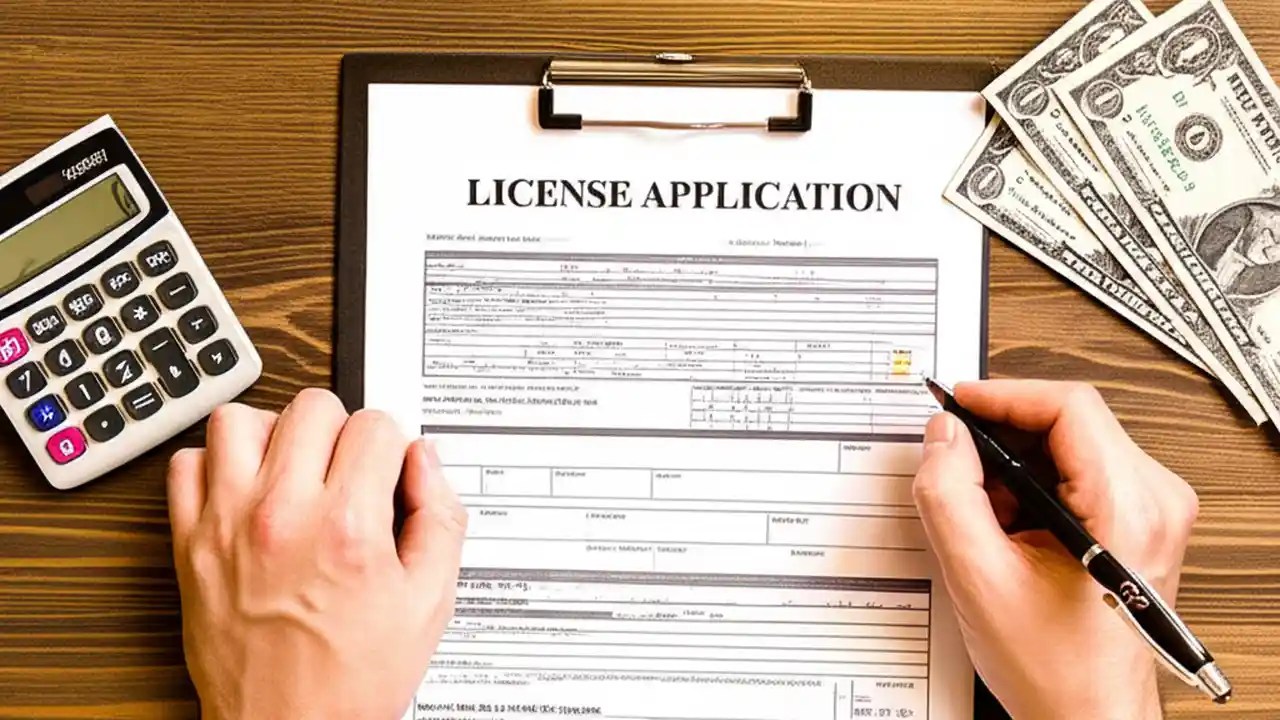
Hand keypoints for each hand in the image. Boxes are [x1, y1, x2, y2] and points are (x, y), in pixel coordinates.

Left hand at [166, 389, 467, 719]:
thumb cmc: (352, 678)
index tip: (387, 469)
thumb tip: (426, 461)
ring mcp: (229, 526)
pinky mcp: (190, 545)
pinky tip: (245, 489)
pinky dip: (214, 464)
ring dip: (272, 432)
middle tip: (345, 465)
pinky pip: (186, 465)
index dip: (392, 444)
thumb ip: (440, 518)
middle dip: (340, 427)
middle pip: (312, 406)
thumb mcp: (430, 601)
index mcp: (349, 527)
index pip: (376, 426)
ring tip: (291, 466)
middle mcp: (284, 516)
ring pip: (240, 418)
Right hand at [913, 381, 1198, 719]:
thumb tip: (943, 437)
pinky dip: (1031, 484)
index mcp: (1128, 507)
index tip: (958, 402)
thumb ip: (949, 495)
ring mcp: (1151, 509)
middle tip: (953, 459)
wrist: (1091, 716)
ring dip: (1014, 464)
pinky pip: (1077, 471)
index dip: (1003, 395)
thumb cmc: (1056, 668)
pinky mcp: (1137, 520)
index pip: (1069, 406)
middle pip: (1069, 421)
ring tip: (980, 509)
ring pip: (1070, 444)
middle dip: (1001, 434)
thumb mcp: (978, 578)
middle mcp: (1154, 500)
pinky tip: (1005, 524)